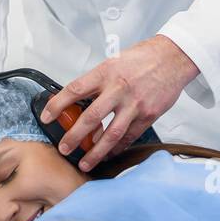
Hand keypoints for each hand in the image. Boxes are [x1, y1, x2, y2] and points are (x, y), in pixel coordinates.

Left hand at [39, 36, 199, 170]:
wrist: (172, 58)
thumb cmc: (142, 58)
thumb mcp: (113, 62)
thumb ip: (97, 81)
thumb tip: (77, 100)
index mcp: (105, 72)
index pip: (74, 90)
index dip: (57, 105)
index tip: (46, 117)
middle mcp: (118, 89)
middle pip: (91, 117)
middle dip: (74, 136)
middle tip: (64, 148)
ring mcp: (134, 104)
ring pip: (111, 133)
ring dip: (96, 151)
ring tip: (85, 162)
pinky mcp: (148, 115)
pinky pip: (130, 136)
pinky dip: (117, 148)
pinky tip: (108, 154)